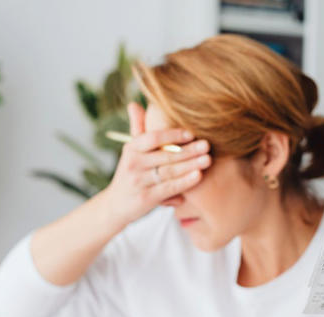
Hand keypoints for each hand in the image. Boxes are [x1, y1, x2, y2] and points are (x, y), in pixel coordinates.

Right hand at [104, 102, 210, 224]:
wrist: (116, 205)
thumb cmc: (131, 173)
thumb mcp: (130, 151)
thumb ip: (137, 128)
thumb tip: (134, 104)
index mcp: (131, 148)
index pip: (152, 138)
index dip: (172, 135)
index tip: (191, 133)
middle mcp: (133, 163)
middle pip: (165, 155)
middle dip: (188, 150)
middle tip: (207, 145)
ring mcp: (139, 182)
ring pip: (169, 171)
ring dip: (190, 165)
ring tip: (207, 159)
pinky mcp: (146, 198)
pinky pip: (169, 188)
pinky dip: (185, 182)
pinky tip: (198, 176)